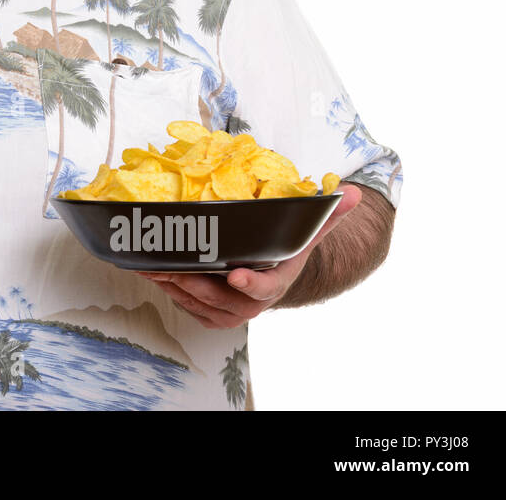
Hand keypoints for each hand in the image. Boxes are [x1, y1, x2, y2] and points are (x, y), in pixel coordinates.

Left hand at [135, 185, 362, 328]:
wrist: (273, 276)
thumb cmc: (286, 251)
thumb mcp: (308, 232)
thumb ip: (328, 213)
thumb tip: (353, 192)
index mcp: (276, 282)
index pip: (265, 287)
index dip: (251, 284)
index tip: (236, 275)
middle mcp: (253, 303)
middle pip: (221, 298)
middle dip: (194, 283)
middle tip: (170, 265)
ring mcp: (230, 311)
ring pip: (199, 304)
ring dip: (175, 286)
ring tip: (153, 266)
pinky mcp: (211, 314)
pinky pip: (188, 307)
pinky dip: (170, 291)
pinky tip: (153, 273)